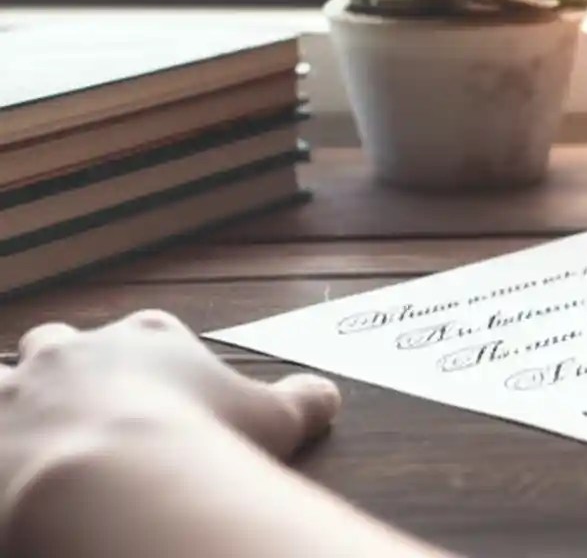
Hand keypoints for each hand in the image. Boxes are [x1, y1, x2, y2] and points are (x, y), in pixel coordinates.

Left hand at [0, 311, 340, 527]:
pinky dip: (0, 441)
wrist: (112, 480)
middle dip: (70, 373)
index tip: (160, 404)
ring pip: (5, 377)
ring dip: (15, 399)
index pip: (146, 335)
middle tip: (90, 418)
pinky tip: (13, 462)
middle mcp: (79, 348)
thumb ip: (304, 399)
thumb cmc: (199, 442)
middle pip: (61, 344)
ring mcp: (22, 386)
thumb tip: (327, 395)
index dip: (151, 367)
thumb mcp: (276, 419)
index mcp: (150, 336)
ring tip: (32, 434)